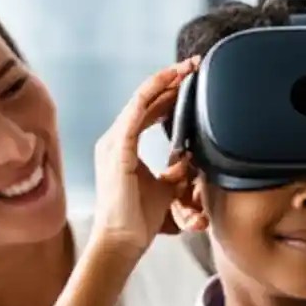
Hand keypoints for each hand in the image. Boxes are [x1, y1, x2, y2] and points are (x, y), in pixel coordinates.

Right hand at [92, 58, 199, 258]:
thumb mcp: (165, 188)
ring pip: (140, 100)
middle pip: (143, 100)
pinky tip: (169, 82)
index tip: (188, 79)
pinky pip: (135, 113)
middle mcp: (114, 140)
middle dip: (169, 80)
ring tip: (185, 68)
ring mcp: (113, 143)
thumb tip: (188, 158)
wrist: (123, 240)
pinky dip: (152, 95)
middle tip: (192, 65)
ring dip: (163, 81)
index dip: (167, 92)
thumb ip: (175, 171)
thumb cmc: (139, 218)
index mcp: (122, 145)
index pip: (146, 110)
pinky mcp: (118, 150)